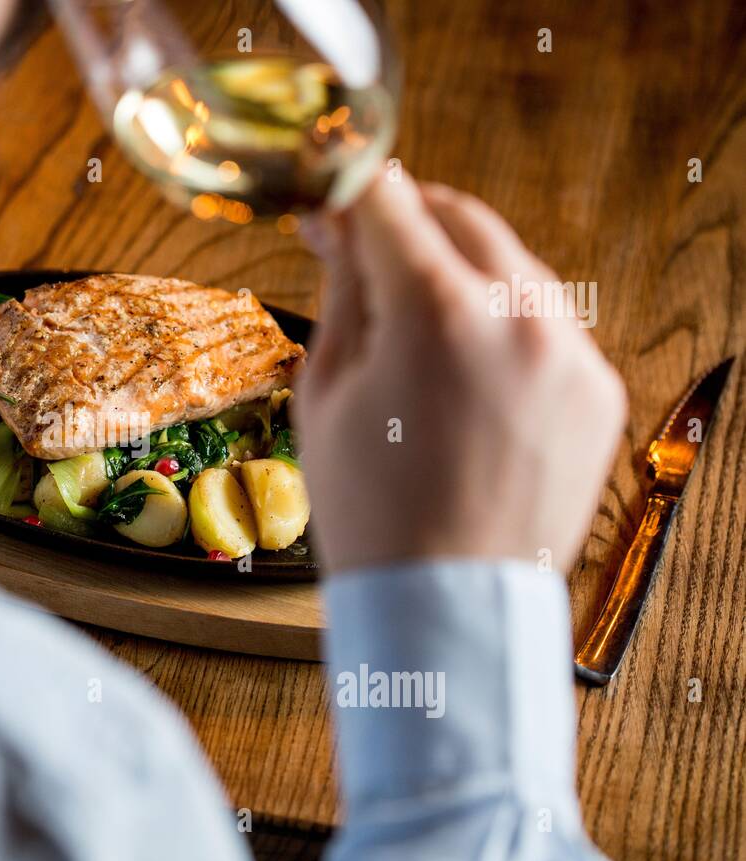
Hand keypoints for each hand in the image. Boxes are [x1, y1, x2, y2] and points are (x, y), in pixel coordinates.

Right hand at [291, 169, 626, 574]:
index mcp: (436, 313)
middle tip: (366, 249)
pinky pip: (543, 325)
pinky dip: (499, 327)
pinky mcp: (597, 388)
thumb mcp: (327, 392)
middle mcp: (518, 316)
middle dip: (409, 220)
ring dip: (459, 271)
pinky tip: (463, 377)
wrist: (445, 603)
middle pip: (461, 215)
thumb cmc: (368, 507)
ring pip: (509, 265)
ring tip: (415, 326)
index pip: (390, 202)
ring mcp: (570, 352)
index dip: (349, 193)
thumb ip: (343, 289)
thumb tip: (341, 226)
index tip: (330, 204)